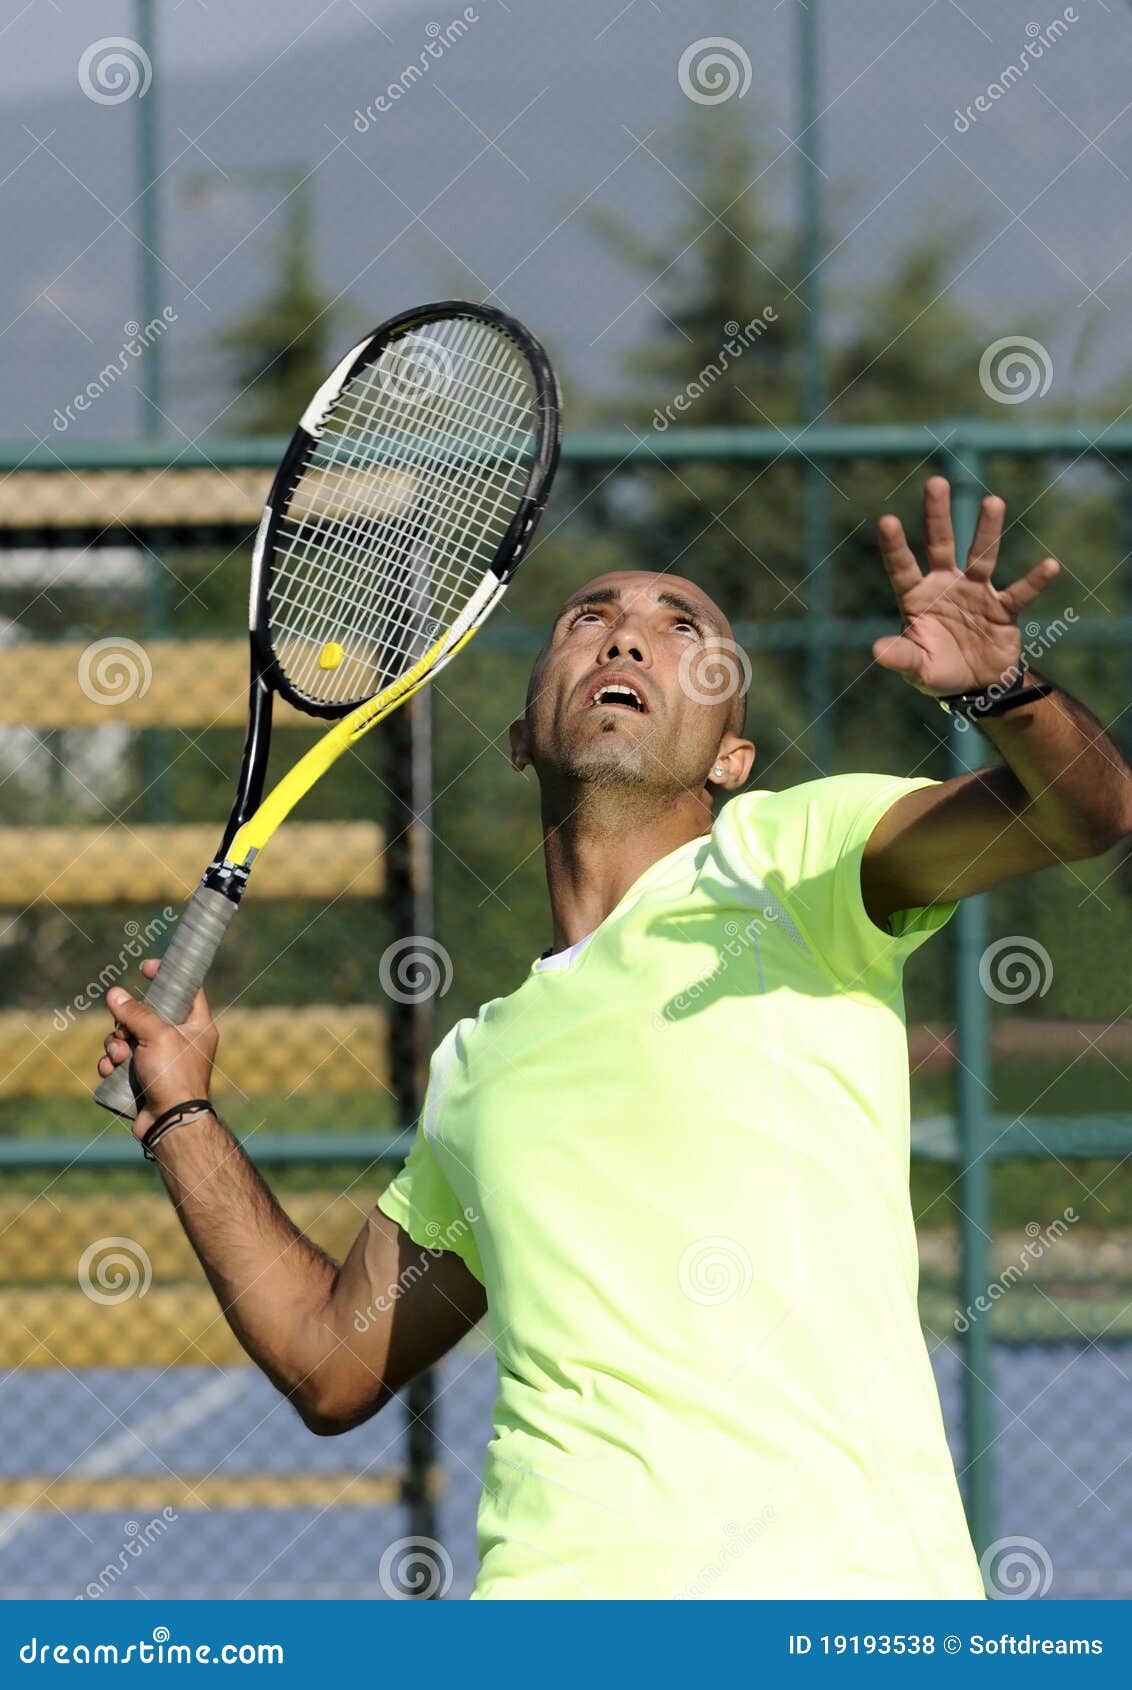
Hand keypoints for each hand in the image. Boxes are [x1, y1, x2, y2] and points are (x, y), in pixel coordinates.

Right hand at [100, 958, 217, 1138]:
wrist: (170, 1123)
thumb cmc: (174, 1076)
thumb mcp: (157, 1036)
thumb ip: (136, 1013)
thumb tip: (114, 994)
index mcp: (197, 1025)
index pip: (187, 988)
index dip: (168, 974)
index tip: (146, 968)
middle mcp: (181, 1040)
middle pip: (147, 1014)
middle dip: (126, 1022)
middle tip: (125, 1033)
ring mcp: (160, 1060)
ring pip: (127, 1037)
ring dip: (115, 1044)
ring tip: (119, 1058)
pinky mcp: (143, 1077)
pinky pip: (119, 1060)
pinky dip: (111, 1063)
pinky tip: (110, 1069)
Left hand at [873, 476, 1059, 696]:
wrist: (976, 685)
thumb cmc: (939, 670)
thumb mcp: (917, 668)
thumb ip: (900, 657)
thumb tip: (876, 650)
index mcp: (918, 597)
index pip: (902, 567)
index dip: (895, 546)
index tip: (887, 520)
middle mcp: (946, 585)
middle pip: (941, 544)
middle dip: (938, 515)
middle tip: (936, 483)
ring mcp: (976, 592)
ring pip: (982, 556)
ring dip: (987, 530)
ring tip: (992, 501)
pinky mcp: (1003, 608)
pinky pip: (1020, 592)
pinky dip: (1034, 581)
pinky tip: (1049, 566)